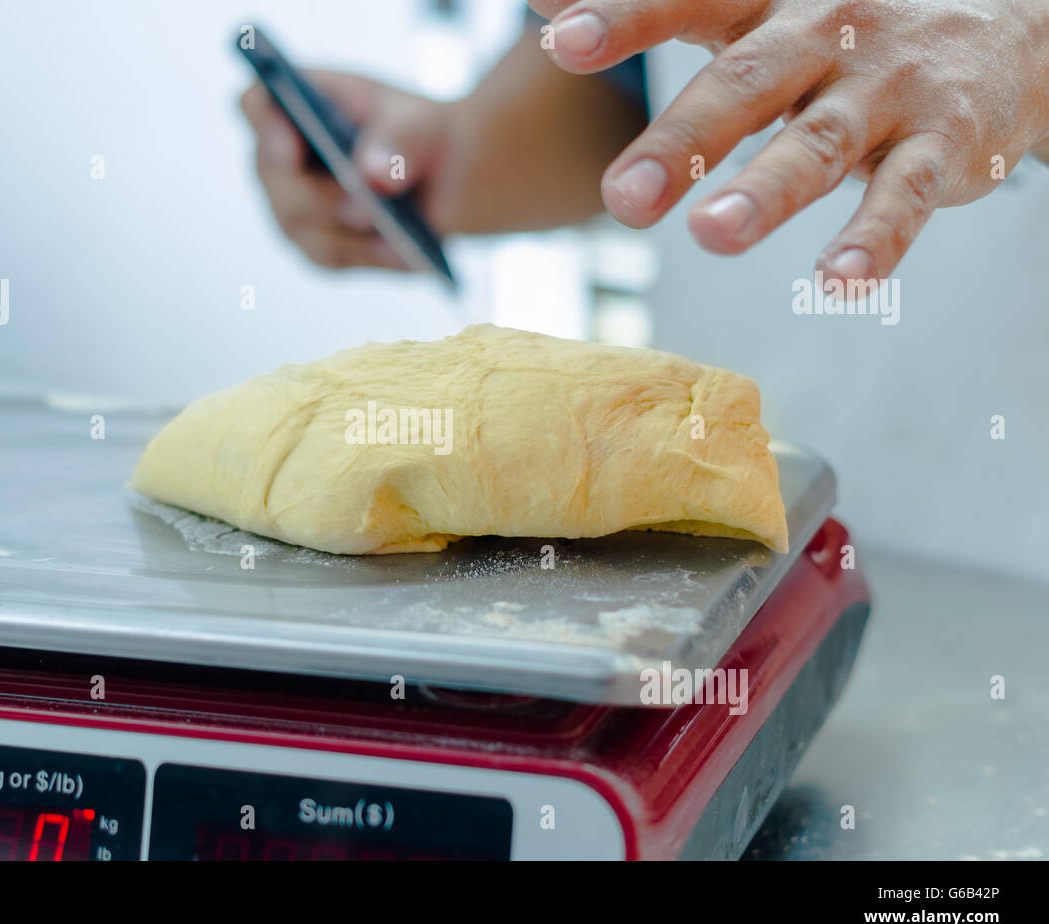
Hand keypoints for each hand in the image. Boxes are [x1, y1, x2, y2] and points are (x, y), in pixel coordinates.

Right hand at [239, 72, 452, 271]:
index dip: (265, 123)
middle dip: (315, 192)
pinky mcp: (316, 245)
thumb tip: (370, 176)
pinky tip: (399, 253)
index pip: (258, 104)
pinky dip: (367, 253)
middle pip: (272, 175)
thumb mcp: (424, 123)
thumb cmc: (420, 133)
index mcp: (300, 101)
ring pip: (298, 223)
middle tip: (360, 205)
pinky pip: (331, 255)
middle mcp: (282, 154)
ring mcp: (293, 204)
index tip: (290, 145)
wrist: (443, 178)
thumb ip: (402, 138)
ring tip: (390, 234)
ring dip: (345, 228)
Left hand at [531, 0, 1048, 284]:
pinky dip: (876, 238)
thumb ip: (655, 10)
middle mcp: (826, 33)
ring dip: (767, 191)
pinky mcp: (944, 142)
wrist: (1009, 17)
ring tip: (713, 235)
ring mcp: (887, 89)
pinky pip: (908, 193)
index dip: (627, 17)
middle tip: (624, 199)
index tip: (562, 43)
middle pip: (746, 82)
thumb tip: (539, 6)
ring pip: (822, 143)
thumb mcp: (749, 5)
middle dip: (683, 138)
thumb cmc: (840, 22)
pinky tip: (840, 280)